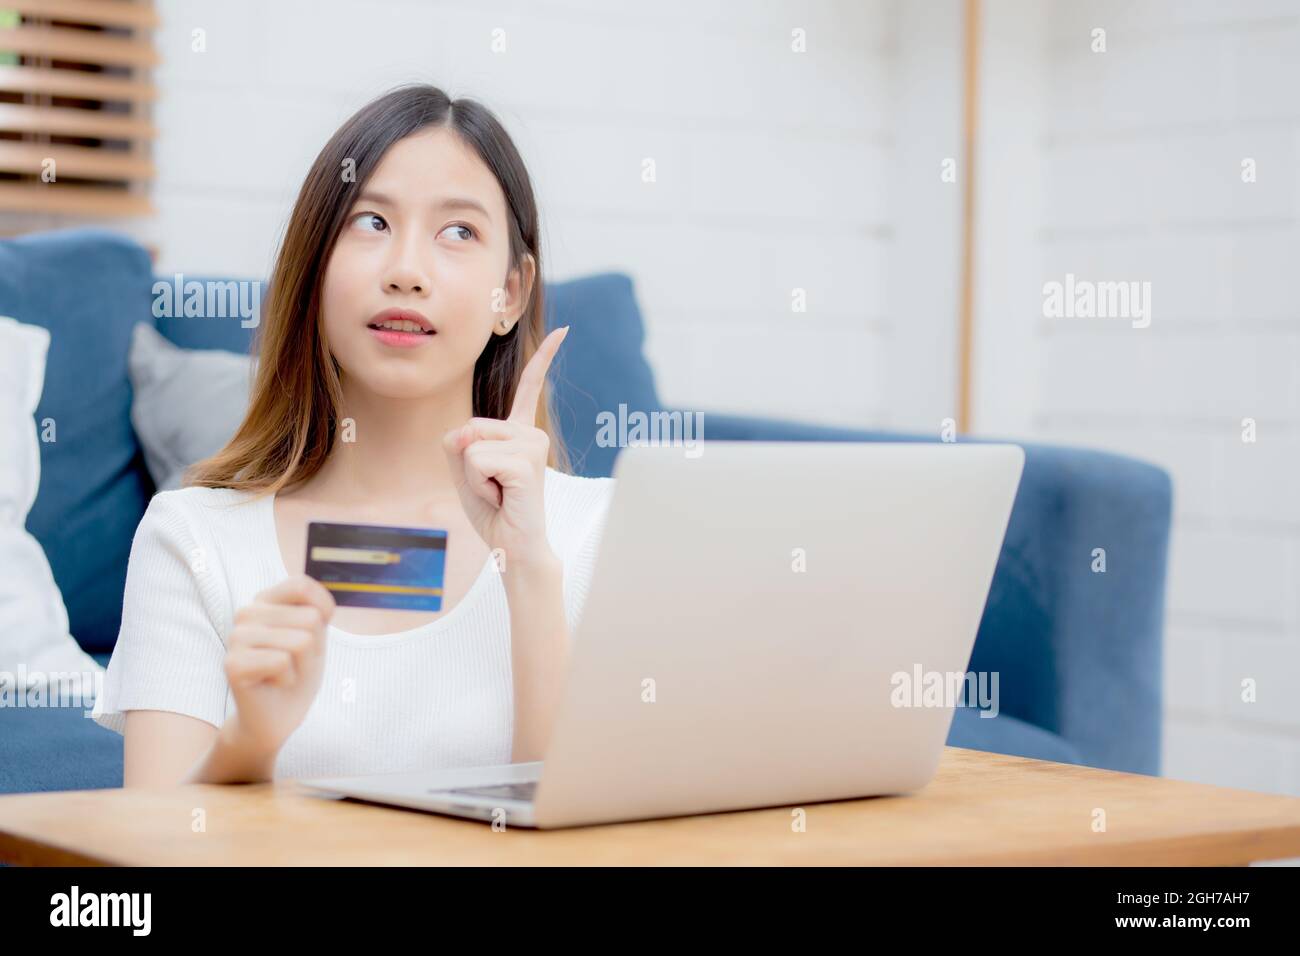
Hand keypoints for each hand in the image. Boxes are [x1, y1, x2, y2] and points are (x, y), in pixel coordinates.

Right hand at [222, 574, 335, 759]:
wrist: (277, 717)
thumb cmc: (298, 672)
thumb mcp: (316, 634)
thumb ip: (316, 609)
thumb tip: (317, 607)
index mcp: (265, 600)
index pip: (302, 585)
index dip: (323, 610)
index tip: (314, 633)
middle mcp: (247, 612)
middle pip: (310, 619)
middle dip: (313, 649)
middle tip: (294, 664)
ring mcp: (236, 637)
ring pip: (301, 641)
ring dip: (302, 665)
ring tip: (283, 674)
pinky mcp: (233, 664)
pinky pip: (283, 661)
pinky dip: (288, 678)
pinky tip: (272, 684)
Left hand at [442, 325, 568, 568]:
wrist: (513, 547)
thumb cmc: (494, 511)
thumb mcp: (465, 470)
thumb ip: (458, 441)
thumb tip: (466, 431)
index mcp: (520, 433)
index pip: (529, 388)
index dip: (545, 358)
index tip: (565, 331)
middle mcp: (531, 434)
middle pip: (469, 427)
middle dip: (465, 461)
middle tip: (492, 488)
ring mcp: (533, 446)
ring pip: (471, 444)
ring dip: (473, 476)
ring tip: (498, 493)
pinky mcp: (527, 463)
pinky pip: (477, 460)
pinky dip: (479, 484)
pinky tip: (502, 497)